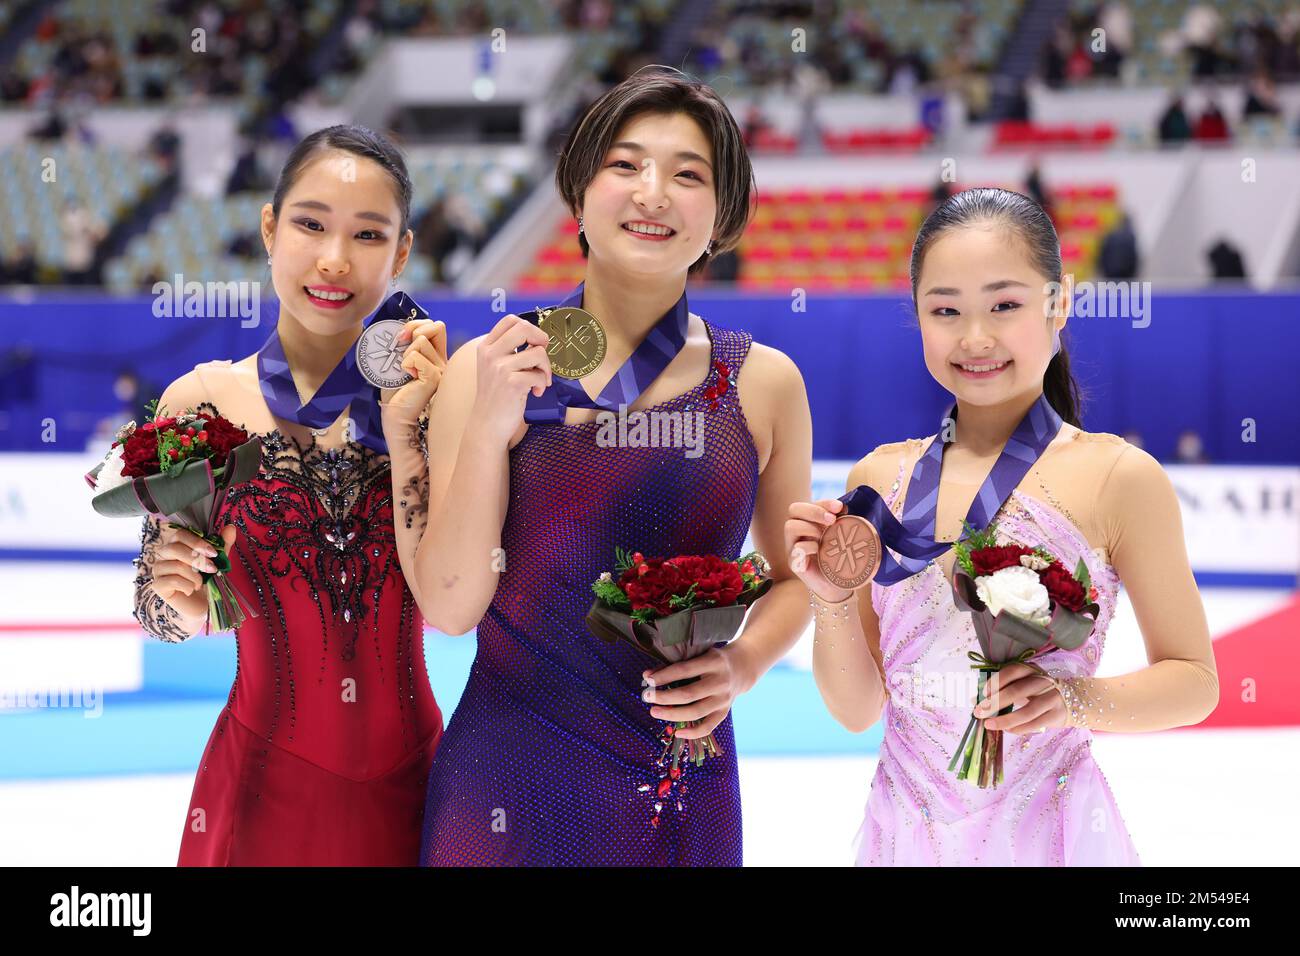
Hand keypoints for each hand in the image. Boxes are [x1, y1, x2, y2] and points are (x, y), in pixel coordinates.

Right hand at [151, 522, 237, 621]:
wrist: (203, 604)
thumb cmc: (207, 580)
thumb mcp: (217, 560)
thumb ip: (222, 544)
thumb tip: (230, 527)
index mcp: (176, 544)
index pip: (180, 534)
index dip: (197, 542)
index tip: (214, 553)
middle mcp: (163, 555)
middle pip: (174, 548)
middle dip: (198, 559)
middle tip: (212, 569)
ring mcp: (158, 570)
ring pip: (176, 566)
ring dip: (195, 576)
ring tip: (201, 583)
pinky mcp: (157, 585)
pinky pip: (172, 581)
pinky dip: (188, 586)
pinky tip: (191, 590)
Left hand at [380, 319, 447, 420]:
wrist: (395, 415)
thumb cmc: (395, 391)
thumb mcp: (398, 361)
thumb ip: (404, 344)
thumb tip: (401, 327)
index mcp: (436, 356)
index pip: (435, 326)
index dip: (416, 324)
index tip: (400, 337)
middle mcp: (442, 361)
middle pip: (436, 326)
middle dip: (414, 329)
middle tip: (401, 345)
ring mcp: (441, 370)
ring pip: (421, 341)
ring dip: (405, 353)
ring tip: (404, 370)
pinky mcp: (434, 378)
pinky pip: (416, 358)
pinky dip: (405, 364)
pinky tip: (407, 376)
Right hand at [470, 313, 551, 443]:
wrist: (487, 425)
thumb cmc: (497, 396)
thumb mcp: (495, 368)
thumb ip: (510, 351)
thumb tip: (539, 338)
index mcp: (486, 347)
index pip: (510, 320)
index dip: (529, 328)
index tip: (535, 343)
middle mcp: (490, 354)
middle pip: (524, 328)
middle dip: (541, 340)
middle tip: (542, 357)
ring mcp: (500, 368)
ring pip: (538, 352)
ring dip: (546, 368)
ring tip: (540, 380)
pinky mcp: (511, 383)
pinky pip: (539, 374)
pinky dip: (542, 384)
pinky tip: (535, 392)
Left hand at [641, 644, 755, 739]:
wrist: (742, 667)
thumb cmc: (712, 659)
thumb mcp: (698, 654)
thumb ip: (674, 664)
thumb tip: (647, 676)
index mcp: (713, 662)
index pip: (684, 670)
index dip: (664, 676)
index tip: (648, 680)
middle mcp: (720, 682)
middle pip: (688, 694)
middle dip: (664, 697)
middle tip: (646, 697)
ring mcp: (724, 699)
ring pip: (696, 712)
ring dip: (672, 714)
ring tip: (654, 712)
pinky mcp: (724, 712)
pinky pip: (708, 727)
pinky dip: (692, 733)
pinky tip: (677, 733)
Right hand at [784, 498, 853, 602]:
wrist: (836, 586)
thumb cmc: (838, 559)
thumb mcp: (841, 537)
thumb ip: (841, 522)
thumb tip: (845, 508)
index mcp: (808, 523)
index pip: (808, 504)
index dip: (823, 502)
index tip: (840, 507)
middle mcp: (797, 532)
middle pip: (793, 509)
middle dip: (814, 511)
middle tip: (831, 520)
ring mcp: (792, 547)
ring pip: (790, 526)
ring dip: (809, 527)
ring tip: (824, 536)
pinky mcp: (794, 563)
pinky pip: (794, 550)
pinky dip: (807, 547)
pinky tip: (819, 551)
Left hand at [974, 662, 1067, 734]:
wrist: (1075, 701)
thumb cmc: (1039, 692)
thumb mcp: (1022, 686)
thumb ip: (1000, 691)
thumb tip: (974, 700)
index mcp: (1032, 670)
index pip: (1013, 671)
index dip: (997, 681)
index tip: (982, 693)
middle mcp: (1043, 681)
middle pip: (1017, 690)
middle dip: (995, 702)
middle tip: (978, 711)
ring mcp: (1052, 698)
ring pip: (1027, 711)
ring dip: (1005, 719)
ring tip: (988, 724)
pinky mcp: (1057, 715)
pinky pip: (1034, 724)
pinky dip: (1018, 728)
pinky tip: (1006, 729)